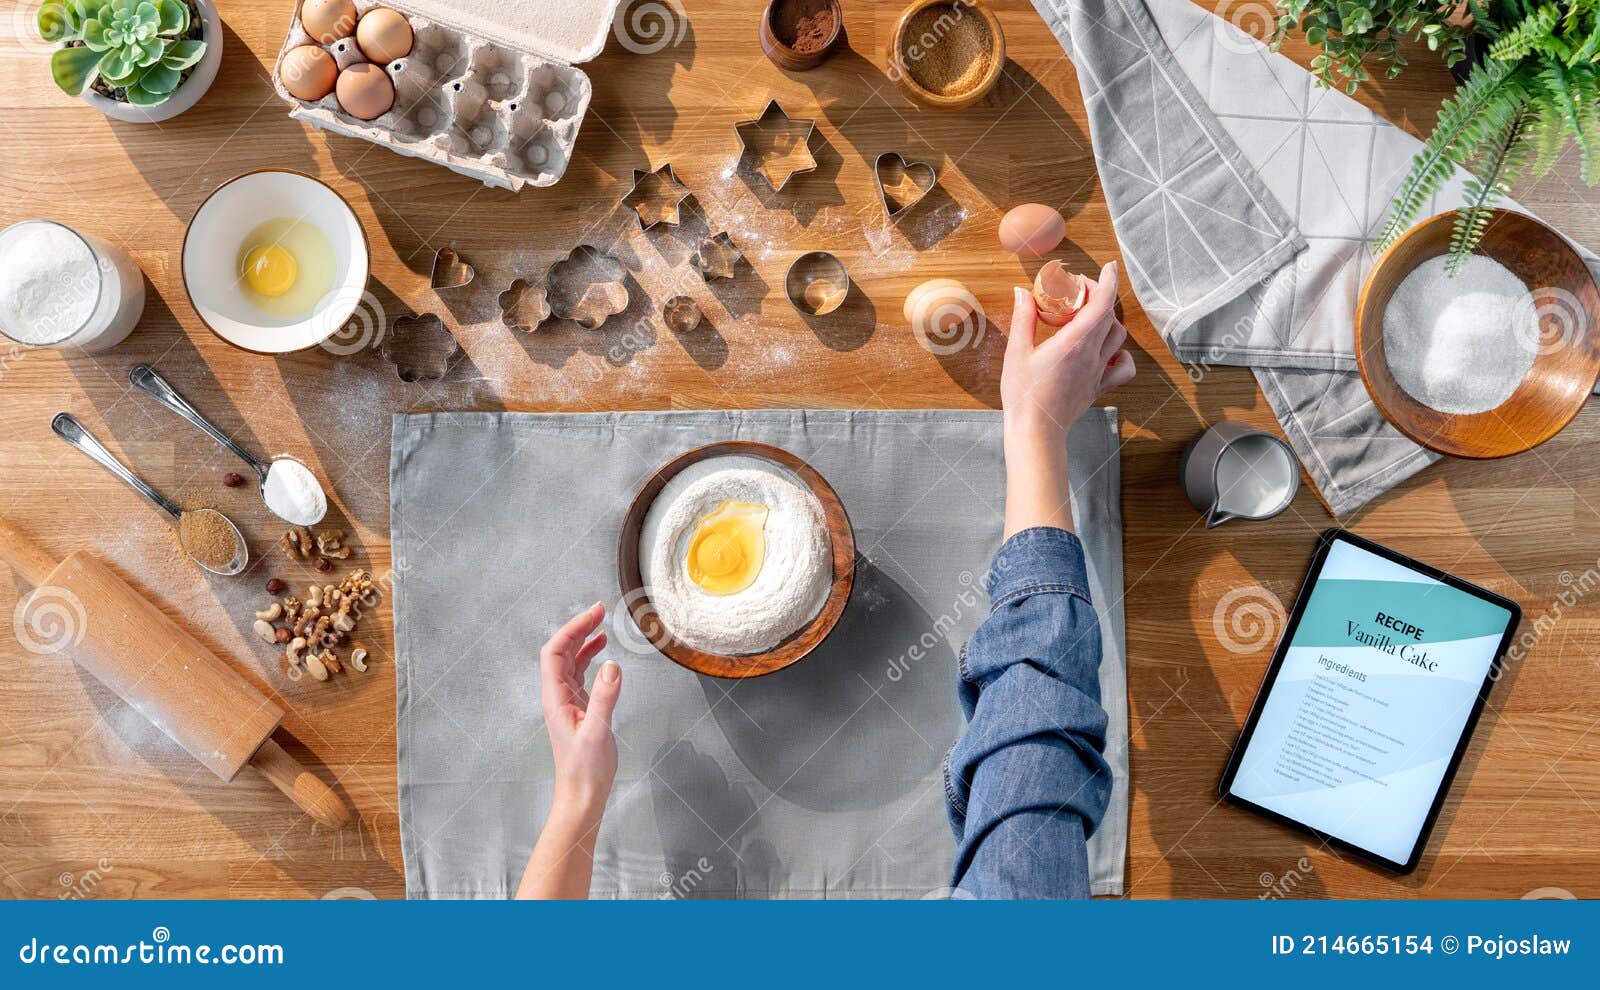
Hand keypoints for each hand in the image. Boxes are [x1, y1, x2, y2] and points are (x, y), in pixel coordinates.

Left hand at [539, 603, 620, 820]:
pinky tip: (602, 653)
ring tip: (601, 625)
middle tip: (600, 611)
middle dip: (578, 629)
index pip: (555, 653)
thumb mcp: (598, 732)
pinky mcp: (579, 710)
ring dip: (583, 641)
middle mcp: (558, 697)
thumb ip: (605, 697)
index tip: (594, 614)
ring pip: (571, 663)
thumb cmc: (585, 770)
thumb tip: (613, 665)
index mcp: (555, 698)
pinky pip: (580, 676)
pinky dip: (590, 659)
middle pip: (561, 653)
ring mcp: (567, 703)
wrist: (582, 796)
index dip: (572, 629)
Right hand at [999, 261, 1134, 538]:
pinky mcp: (1098, 388)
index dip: (1107, 282)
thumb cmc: (1023, 395)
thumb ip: (1023, 319)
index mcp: (1073, 343)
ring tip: (1087, 317)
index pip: (1101, 305)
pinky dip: (1120, 354)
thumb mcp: (1016, 353)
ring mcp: (1097, 373)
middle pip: (1108, 316)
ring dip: (1107, 320)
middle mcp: (1091, 356)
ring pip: (1117, 337)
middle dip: (1099, 297)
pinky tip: (1105, 352)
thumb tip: (1022, 292)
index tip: (1108, 267)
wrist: (1036, 432)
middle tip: (1078, 292)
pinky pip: (1122, 367)